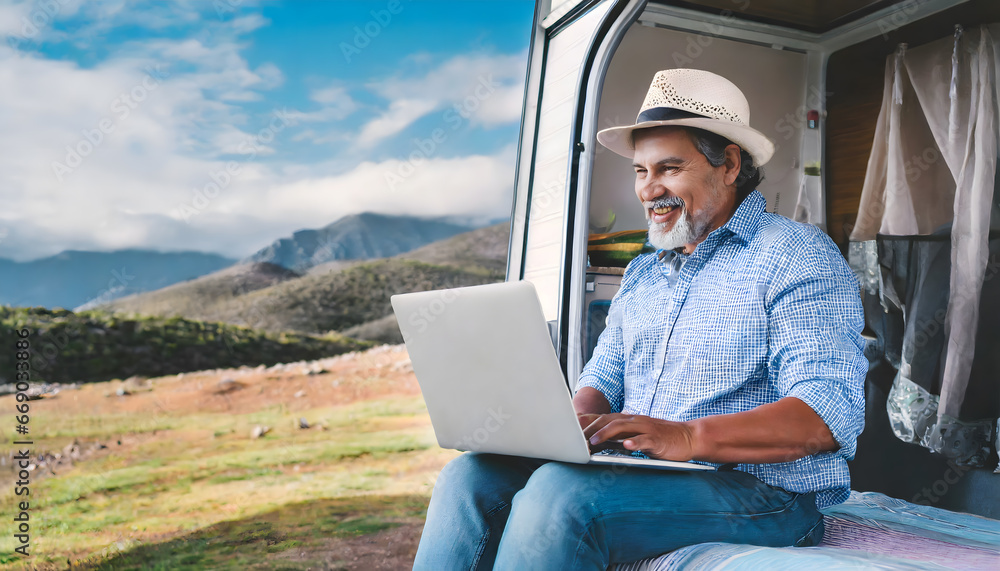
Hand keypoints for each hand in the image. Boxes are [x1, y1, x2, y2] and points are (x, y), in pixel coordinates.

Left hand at [582, 413, 696, 460]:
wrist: (687, 437)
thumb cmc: (659, 438)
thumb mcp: (635, 435)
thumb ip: (618, 437)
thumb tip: (595, 442)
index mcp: (628, 420)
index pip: (602, 418)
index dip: (585, 422)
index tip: (568, 429)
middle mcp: (634, 421)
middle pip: (607, 421)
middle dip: (589, 429)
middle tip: (574, 440)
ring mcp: (646, 428)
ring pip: (622, 427)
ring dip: (606, 434)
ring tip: (593, 442)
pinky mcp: (657, 439)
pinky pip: (644, 439)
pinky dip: (635, 442)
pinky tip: (627, 446)